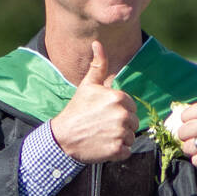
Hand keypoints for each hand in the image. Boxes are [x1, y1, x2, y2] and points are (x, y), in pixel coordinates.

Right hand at [50, 41, 138, 163]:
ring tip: (103, 135)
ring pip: (131, 137)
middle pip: (133, 122)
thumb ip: (98, 65)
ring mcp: (120, 133)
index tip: (104, 114)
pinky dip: (117, 151)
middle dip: (121, 125)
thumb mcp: (88, 85)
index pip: (131, 107)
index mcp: (118, 97)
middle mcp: (122, 115)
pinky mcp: (117, 150)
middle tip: (102, 126)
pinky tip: (104, 146)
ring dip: (120, 138)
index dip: (119, 111)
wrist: (63, 137)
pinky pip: (127, 151)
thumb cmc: (77, 110)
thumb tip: (98, 43)